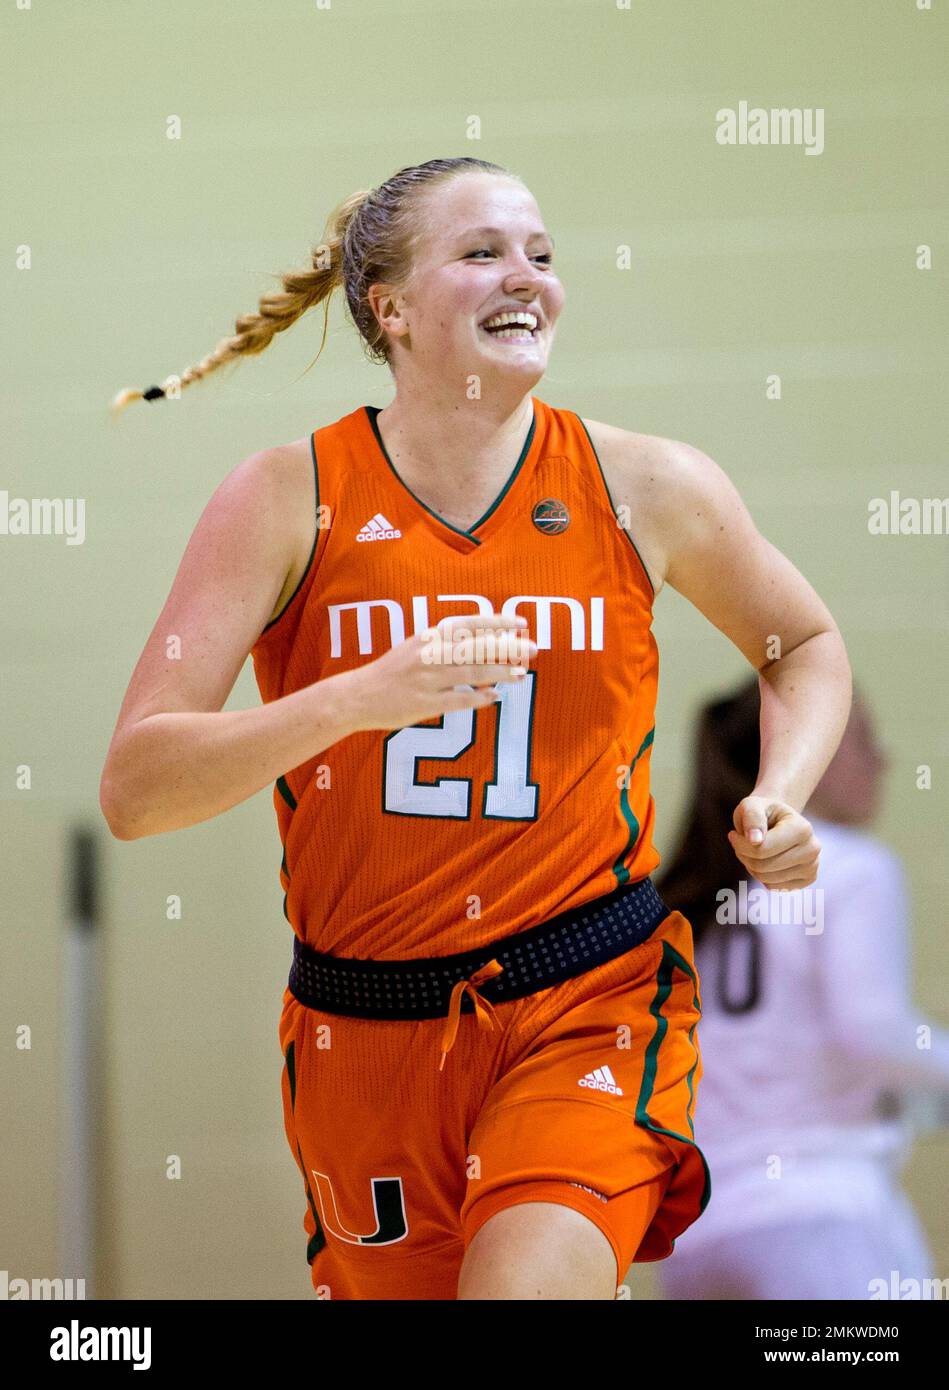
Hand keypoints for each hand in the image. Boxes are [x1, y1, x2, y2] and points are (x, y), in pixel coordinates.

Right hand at [345, 614, 536, 732]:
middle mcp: (428, 654)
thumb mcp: (414, 647)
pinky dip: (479, 698)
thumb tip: (481, 643)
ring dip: (500, 672)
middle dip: (507, 648)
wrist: (357, 696)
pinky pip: (459, 700)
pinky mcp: (424, 704)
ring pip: (472, 672)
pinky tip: (495, 697)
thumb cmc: (391, 672)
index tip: (520, 622)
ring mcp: (426, 679)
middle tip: (532, 649)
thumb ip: (443, 644)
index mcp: (427, 637)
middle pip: (476, 647)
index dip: (496, 622)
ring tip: (521, 674)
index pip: (468, 624)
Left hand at [727, 795, 820, 890]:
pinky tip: (765, 860)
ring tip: (753, 850)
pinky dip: (761, 876)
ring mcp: (812, 866)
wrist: (778, 821)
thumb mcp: (751, 805)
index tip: (733, 834)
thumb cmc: (763, 812)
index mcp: (802, 828)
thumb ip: (752, 817)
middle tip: (741, 843)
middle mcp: (812, 849)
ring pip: (766, 879)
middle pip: (763, 866)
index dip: (740, 845)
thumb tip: (755, 840)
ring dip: (751, 866)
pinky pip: (772, 887)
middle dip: (744, 856)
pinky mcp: (807, 880)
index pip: (762, 850)